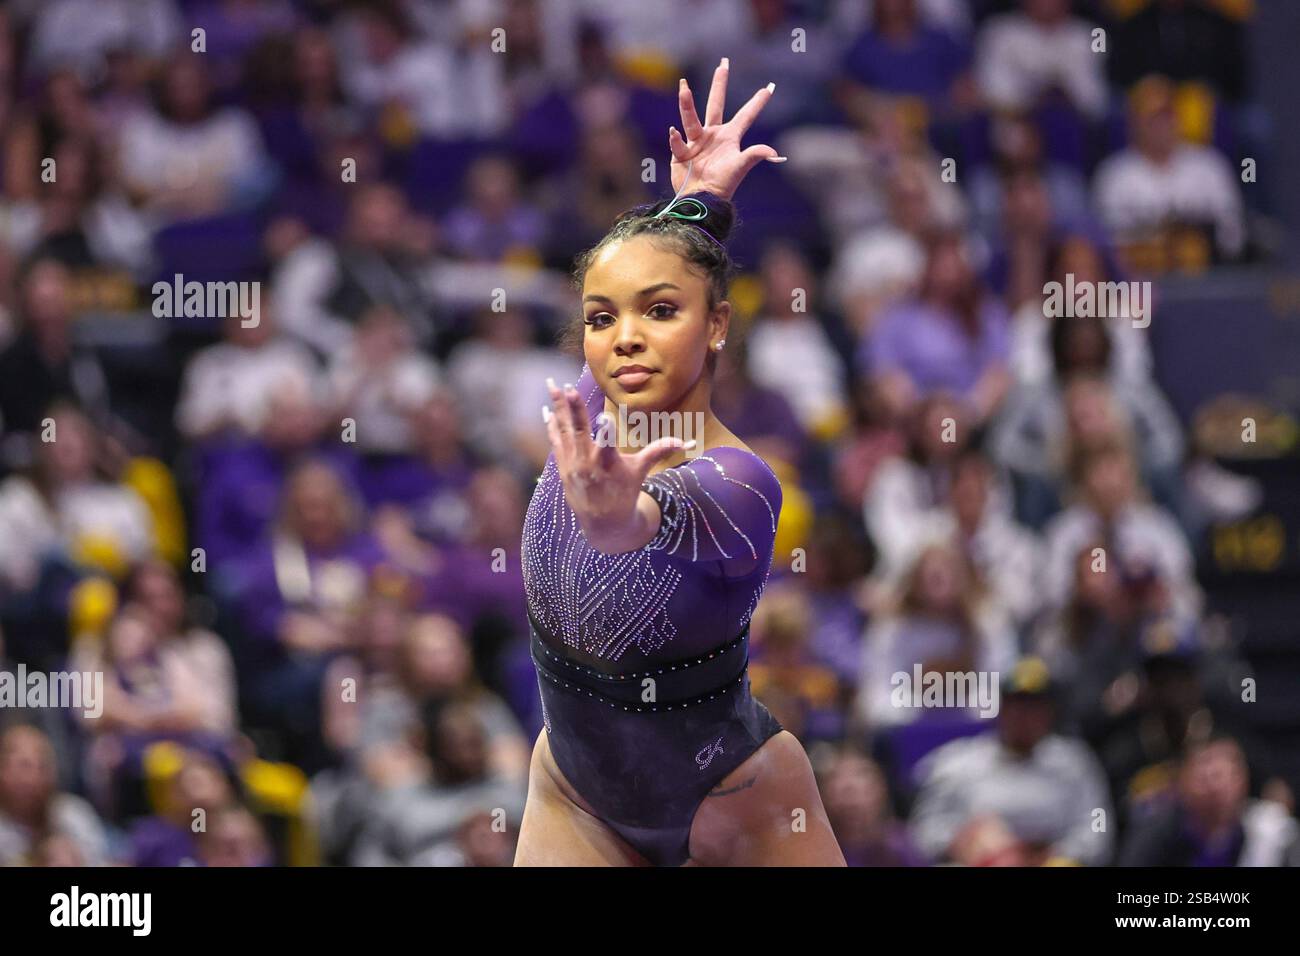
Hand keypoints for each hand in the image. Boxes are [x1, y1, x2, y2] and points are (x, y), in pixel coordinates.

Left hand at [544, 378, 690, 551]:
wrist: (604, 523)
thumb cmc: (626, 493)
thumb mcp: (641, 471)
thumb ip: (658, 451)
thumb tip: (685, 442)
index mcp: (609, 464)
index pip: (608, 446)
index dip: (607, 432)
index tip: (604, 418)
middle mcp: (588, 463)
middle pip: (579, 432)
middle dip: (573, 409)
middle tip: (567, 388)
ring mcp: (572, 464)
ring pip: (563, 431)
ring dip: (557, 408)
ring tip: (551, 385)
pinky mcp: (563, 466)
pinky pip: (555, 441)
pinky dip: (550, 424)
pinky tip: (546, 407)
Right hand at [669, 58, 784, 200]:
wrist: (700, 199)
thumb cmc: (722, 185)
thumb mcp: (739, 168)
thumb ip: (754, 156)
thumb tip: (775, 152)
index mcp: (729, 137)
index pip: (746, 115)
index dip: (758, 102)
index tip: (770, 87)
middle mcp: (713, 134)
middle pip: (716, 103)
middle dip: (720, 83)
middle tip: (723, 64)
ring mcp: (696, 141)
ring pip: (690, 117)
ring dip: (686, 103)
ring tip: (684, 86)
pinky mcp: (681, 151)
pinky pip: (678, 142)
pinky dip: (676, 138)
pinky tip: (674, 133)